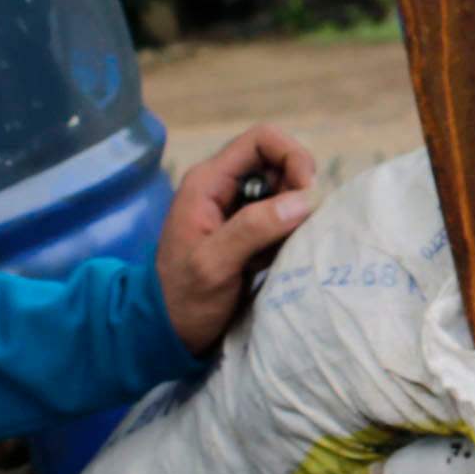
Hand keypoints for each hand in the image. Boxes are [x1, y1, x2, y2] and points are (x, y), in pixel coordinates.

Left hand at [156, 126, 324, 352]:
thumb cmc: (182, 298)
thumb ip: (254, 228)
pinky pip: (282, 219)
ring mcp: (237, 211)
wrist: (166, 333)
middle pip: (279, 164)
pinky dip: (291, 234)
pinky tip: (278, 260)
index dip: (292, 156)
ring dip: (297, 216)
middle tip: (301, 227)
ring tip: (286, 248)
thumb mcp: (214, 264)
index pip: (262, 140)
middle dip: (299, 190)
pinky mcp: (249, 234)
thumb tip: (305, 199)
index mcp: (209, 182)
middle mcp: (224, 188)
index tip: (308, 193)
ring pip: (285, 192)